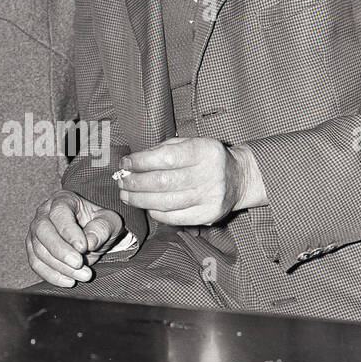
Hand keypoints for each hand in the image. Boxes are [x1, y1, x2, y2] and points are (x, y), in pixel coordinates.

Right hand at [26, 190, 124, 287]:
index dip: (69, 231)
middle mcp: (44, 213)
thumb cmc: (100, 225)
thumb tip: (89, 242)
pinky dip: (51, 275)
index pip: (59, 213)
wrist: (92, 236)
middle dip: (60, 250)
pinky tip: (69, 281)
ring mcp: (36, 231)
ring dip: (60, 266)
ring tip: (84, 275)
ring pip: (39, 249)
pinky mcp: (34, 249)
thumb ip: (102, 229)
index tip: (83, 248)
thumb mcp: (110, 222)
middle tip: (79, 264)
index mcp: (63, 200)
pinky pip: (36, 263)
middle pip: (43, 230)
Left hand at [117, 137, 241, 225]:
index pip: (167, 158)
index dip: (141, 162)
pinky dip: (156, 213)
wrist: (239, 178)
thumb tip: (132, 163)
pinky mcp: (209, 215)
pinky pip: (176, 217)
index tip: (125, 164)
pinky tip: (146, 206)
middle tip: (121, 182)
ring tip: (126, 195)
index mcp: (204, 151)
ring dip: (140, 200)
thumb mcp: (189, 143)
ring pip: (167, 202)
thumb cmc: (205, 158)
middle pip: (164, 182)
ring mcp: (210, 198)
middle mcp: (209, 175)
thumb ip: (162, 149)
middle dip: (136, 183)